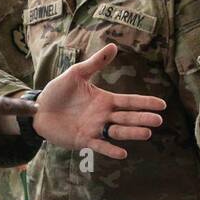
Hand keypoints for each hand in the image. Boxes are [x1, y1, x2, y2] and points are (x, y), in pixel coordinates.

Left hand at [33, 44, 165, 158]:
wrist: (38, 110)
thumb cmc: (57, 92)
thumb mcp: (76, 74)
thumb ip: (95, 63)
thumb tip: (114, 46)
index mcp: (104, 100)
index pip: (129, 101)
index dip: (145, 102)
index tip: (162, 105)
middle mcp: (103, 115)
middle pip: (127, 117)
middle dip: (143, 119)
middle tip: (158, 120)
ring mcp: (95, 129)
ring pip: (118, 131)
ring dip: (132, 132)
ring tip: (147, 134)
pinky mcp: (84, 140)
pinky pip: (100, 146)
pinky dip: (111, 150)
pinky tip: (123, 153)